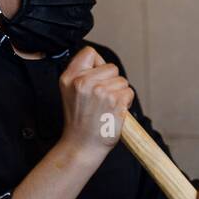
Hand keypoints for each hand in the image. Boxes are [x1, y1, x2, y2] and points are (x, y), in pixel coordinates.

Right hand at [59, 46, 133, 162]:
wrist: (82, 145)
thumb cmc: (79, 121)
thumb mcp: (69, 92)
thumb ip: (80, 73)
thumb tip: (99, 61)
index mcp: (70, 77)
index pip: (89, 52)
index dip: (98, 64)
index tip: (96, 78)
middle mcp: (83, 82)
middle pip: (111, 67)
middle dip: (111, 81)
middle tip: (101, 99)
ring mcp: (100, 92)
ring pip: (122, 81)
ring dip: (119, 94)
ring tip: (107, 107)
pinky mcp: (115, 102)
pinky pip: (129, 93)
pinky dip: (126, 103)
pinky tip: (114, 112)